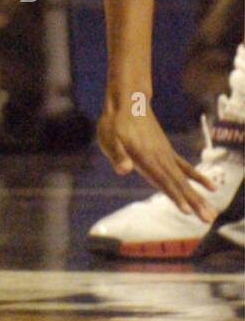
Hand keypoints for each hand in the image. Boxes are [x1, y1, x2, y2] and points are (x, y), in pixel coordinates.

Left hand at [97, 97, 214, 219]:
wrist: (130, 101)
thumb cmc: (115, 122)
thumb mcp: (108, 138)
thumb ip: (117, 154)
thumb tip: (124, 169)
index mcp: (146, 158)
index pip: (163, 180)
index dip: (174, 195)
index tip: (188, 211)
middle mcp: (160, 158)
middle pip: (179, 183)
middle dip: (193, 202)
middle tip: (209, 219)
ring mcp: (166, 155)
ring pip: (184, 179)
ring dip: (198, 196)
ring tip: (212, 213)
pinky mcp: (167, 151)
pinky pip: (185, 167)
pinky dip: (197, 177)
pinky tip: (211, 187)